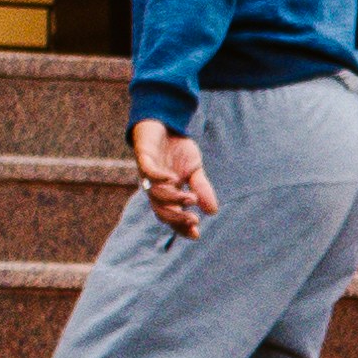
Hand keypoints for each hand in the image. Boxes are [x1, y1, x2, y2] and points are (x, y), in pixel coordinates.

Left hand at [132, 120, 217, 236]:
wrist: (164, 123)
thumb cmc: (177, 149)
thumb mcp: (195, 170)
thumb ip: (201, 189)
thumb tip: (212, 212)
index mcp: (167, 192)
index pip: (171, 215)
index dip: (181, 226)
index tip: (196, 234)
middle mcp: (155, 186)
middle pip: (161, 210)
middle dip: (176, 218)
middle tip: (193, 220)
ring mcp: (148, 173)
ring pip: (155, 194)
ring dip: (173, 199)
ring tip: (190, 198)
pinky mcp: (144, 156)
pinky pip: (148, 171)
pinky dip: (158, 178)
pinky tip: (173, 179)